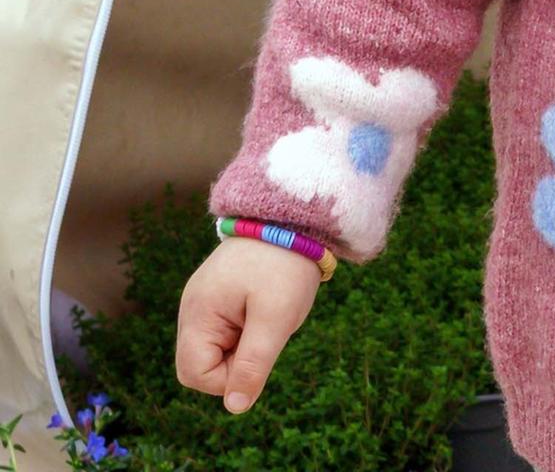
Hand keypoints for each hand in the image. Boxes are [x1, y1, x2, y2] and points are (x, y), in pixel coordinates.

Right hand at [176, 236, 322, 413]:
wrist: (294, 216)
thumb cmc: (285, 266)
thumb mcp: (275, 319)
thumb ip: (253, 364)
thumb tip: (235, 407)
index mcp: (197, 315)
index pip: (195, 374)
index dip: (228, 377)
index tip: (261, 350)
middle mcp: (192, 309)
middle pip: (202, 363)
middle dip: (237, 360)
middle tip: (266, 331)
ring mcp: (204, 300)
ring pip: (218, 347)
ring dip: (246, 342)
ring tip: (268, 313)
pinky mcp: (219, 294)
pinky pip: (228, 328)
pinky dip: (249, 326)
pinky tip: (266, 304)